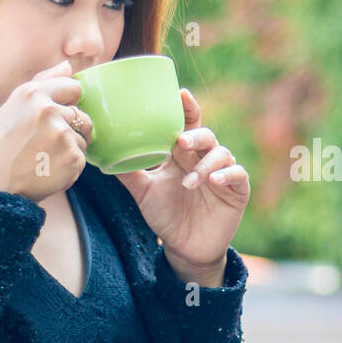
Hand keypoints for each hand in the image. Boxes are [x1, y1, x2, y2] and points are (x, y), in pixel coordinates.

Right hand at [0, 61, 93, 202]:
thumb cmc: (2, 146)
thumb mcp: (13, 106)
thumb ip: (42, 82)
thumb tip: (69, 65)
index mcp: (32, 93)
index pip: (73, 88)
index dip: (67, 103)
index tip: (54, 117)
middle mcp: (48, 110)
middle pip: (81, 115)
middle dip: (69, 129)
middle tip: (43, 145)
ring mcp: (62, 134)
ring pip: (83, 137)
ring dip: (70, 148)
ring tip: (45, 157)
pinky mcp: (73, 157)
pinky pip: (82, 157)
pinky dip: (70, 166)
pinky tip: (49, 169)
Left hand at [114, 87, 249, 280]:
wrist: (185, 249)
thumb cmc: (165, 217)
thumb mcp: (143, 192)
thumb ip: (128, 172)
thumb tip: (103, 152)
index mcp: (183, 154)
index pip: (188, 124)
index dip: (187, 108)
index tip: (180, 93)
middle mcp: (204, 159)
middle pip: (205, 135)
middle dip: (194, 135)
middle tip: (180, 141)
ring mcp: (222, 173)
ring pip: (221, 153)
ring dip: (205, 164)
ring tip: (188, 181)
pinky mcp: (237, 190)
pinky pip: (238, 174)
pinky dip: (227, 174)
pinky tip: (213, 180)